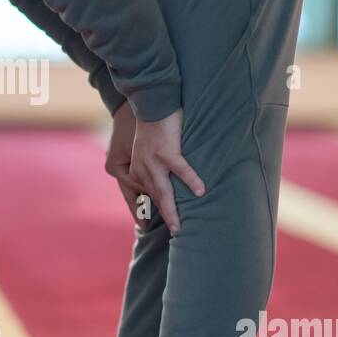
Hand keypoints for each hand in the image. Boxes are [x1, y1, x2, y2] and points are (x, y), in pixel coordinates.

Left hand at [105, 102, 204, 233]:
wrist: (151, 103)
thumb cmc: (154, 126)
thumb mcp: (147, 150)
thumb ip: (153, 167)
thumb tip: (165, 184)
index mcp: (137, 169)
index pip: (144, 196)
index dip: (150, 211)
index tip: (152, 226)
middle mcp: (142, 168)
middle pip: (155, 198)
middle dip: (165, 217)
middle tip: (175, 233)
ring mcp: (153, 161)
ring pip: (164, 191)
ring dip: (172, 210)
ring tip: (180, 225)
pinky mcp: (166, 151)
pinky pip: (180, 170)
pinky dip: (191, 180)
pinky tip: (200, 191)